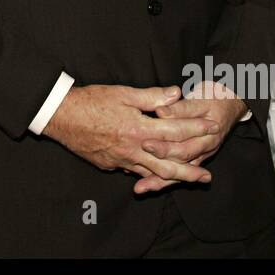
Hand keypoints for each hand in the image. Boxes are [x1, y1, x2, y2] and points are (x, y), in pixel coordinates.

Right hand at [42, 84, 219, 193]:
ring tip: (188, 180)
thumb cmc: (92, 101)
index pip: (175, 131)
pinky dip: (149, 176)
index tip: (212, 126)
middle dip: (190, 171)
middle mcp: (133, 149)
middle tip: (207, 176)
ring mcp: (122, 160)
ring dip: (173, 178)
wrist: (62, 116)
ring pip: (152, 174)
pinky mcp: (110, 164)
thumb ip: (152, 96)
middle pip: (168, 165)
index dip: (196, 128)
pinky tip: (155, 175)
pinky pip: (134, 172)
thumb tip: (176, 93)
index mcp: (139, 129)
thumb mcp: (123, 93)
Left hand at [138, 81, 244, 191]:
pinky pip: (179, 174)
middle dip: (158, 163)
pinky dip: (163, 180)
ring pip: (179, 173)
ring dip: (159, 181)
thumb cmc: (214, 99)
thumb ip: (180, 108)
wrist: (230, 104)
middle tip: (136, 162)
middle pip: (180, 159)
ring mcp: (200, 155)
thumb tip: (160, 112)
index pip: (185, 144)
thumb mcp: (200, 99)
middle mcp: (205, 148)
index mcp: (209, 135)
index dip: (165, 145)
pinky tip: (146, 184)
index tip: (145, 142)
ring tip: (141, 188)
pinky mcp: (194, 159)